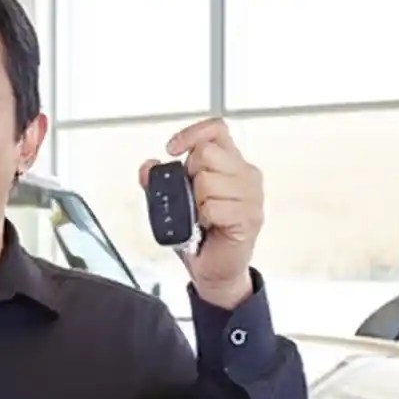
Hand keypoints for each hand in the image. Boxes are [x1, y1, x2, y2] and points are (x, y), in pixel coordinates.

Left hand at [139, 117, 262, 309]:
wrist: (214, 269)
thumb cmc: (199, 234)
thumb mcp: (172, 203)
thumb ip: (160, 182)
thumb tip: (148, 167)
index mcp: (231, 163)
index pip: (216, 129)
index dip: (192, 134)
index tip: (172, 150)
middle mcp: (246, 175)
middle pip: (206, 153)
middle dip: (190, 176)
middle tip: (195, 199)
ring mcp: (251, 196)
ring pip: (208, 180)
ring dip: (196, 202)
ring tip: (203, 216)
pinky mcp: (249, 217)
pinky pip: (214, 206)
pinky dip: (204, 218)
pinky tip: (210, 226)